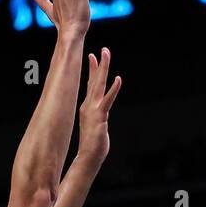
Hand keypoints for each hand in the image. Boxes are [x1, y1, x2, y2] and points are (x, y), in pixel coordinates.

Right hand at [77, 48, 121, 164]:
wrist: (89, 157)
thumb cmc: (92, 145)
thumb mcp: (93, 126)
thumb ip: (93, 118)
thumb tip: (94, 116)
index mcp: (86, 106)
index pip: (89, 84)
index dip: (91, 69)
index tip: (92, 55)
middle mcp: (88, 105)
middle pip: (94, 80)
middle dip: (99, 63)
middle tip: (103, 49)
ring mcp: (93, 109)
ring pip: (99, 85)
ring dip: (103, 68)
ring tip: (106, 54)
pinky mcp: (100, 116)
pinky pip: (107, 100)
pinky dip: (113, 89)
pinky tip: (118, 79)